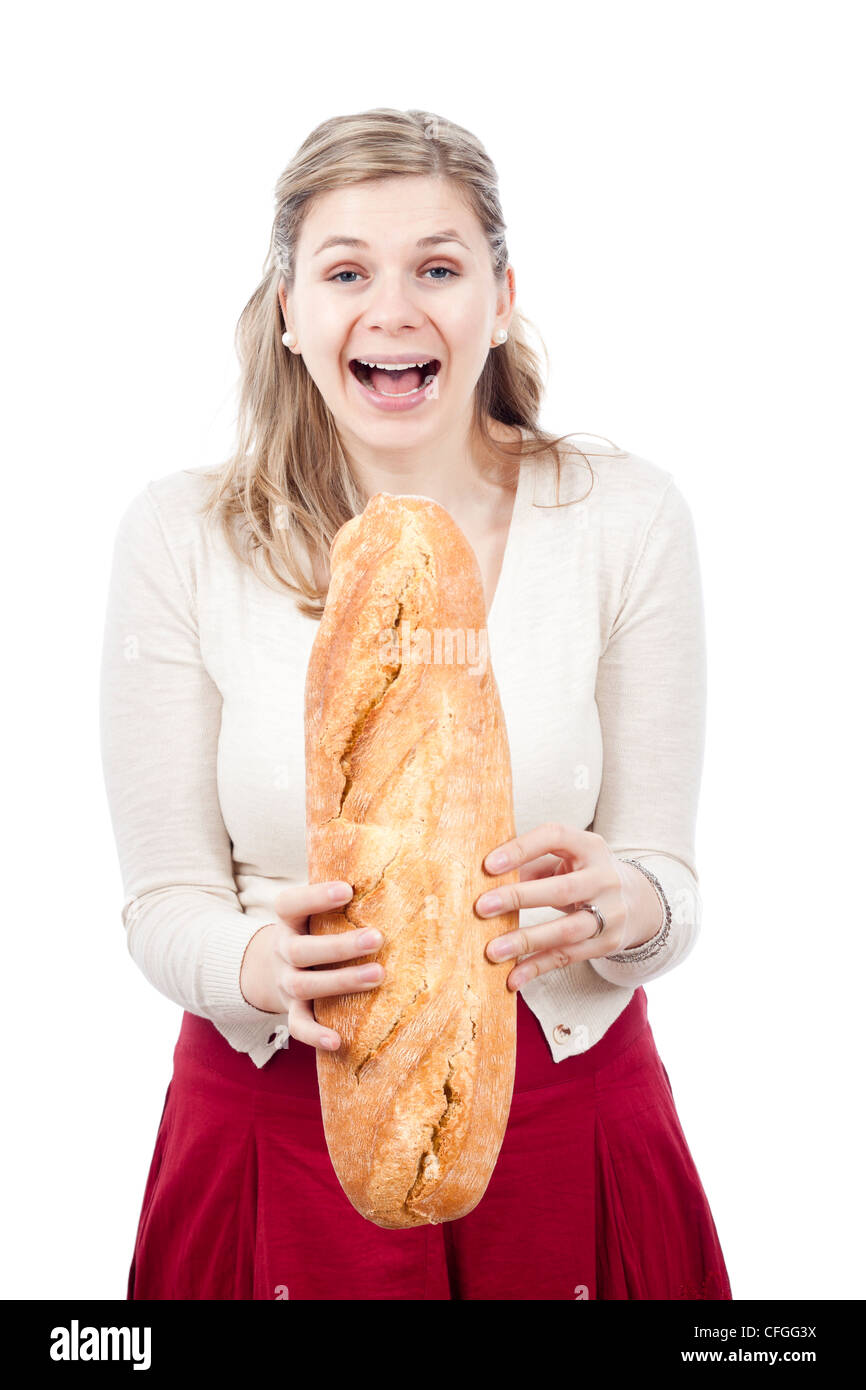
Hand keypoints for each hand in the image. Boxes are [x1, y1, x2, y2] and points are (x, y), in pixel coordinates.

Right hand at [239, 881, 385, 1050]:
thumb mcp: (314, 911)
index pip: (290, 904)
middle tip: (377, 938)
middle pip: (302, 949)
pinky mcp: (292, 1009)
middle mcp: (283, 950)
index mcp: (288, 921)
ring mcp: (285, 982)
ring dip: (341, 981)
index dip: (315, 896)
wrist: (271, 968)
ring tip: (378, 974)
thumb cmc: (313, 930)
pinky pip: (298, 1025)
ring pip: (305, 985)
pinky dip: (315, 1035)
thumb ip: (342, 899)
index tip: (347, 890)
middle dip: (340, 946)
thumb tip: (399, 873)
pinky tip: (338, 1041)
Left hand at [474, 823, 659, 990]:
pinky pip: (568, 956)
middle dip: (519, 898)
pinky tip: (513, 977)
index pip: (555, 837)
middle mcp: (604, 877)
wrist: (637, 901)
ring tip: (492, 951)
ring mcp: (611, 912)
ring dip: (527, 941)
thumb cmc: (583, 873)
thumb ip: (530, 865)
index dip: (522, 849)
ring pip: (566, 930)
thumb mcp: (564, 859)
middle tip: (482, 907)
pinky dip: (538, 967)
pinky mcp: (608, 942)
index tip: (488, 865)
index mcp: (589, 846)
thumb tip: (489, 881)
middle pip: (562, 889)